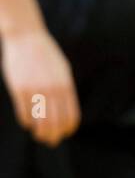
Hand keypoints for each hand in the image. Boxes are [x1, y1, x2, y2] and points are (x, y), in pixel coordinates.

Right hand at [1, 28, 79, 145]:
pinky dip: (26, 122)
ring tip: (38, 135)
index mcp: (66, 85)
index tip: (65, 134)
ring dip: (39, 133)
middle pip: (55, 123)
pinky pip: (24, 115)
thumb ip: (65, 90)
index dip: (68, 129)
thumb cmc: (45, 54)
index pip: (71, 116)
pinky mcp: (19, 90)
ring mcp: (35, 90)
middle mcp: (52, 89)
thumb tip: (67, 112)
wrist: (26, 37)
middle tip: (50, 141)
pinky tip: (28, 122)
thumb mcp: (62, 70)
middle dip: (53, 136)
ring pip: (39, 123)